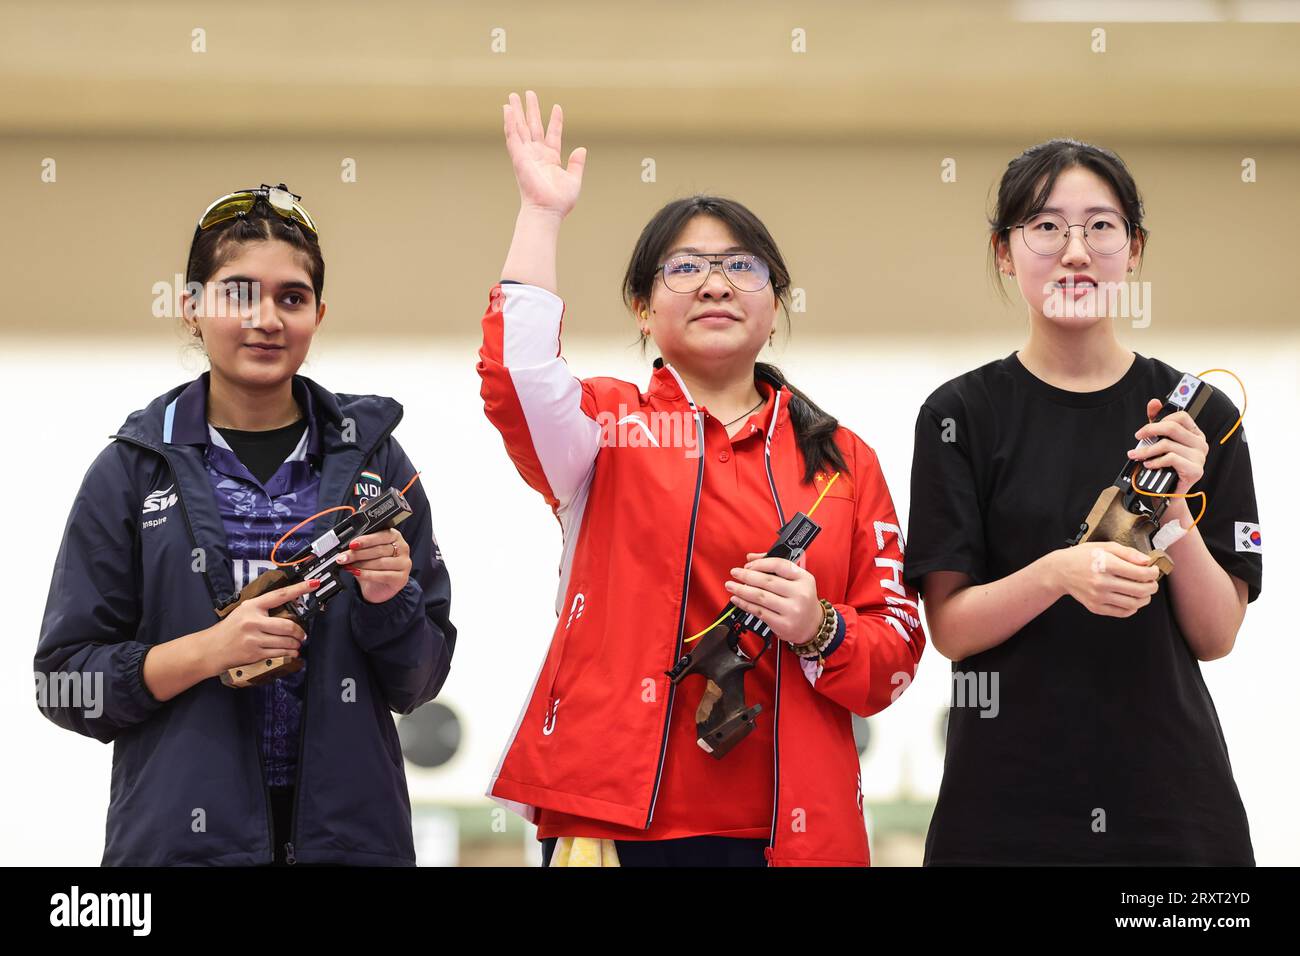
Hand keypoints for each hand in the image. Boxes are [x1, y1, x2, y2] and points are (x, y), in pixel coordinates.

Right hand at [203, 578, 316, 673]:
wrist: (211, 649)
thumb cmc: (230, 629)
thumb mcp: (244, 611)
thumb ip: (263, 608)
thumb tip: (289, 607)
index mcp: (252, 606)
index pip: (280, 595)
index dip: (299, 589)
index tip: (313, 584)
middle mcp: (253, 621)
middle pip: (287, 625)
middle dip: (299, 632)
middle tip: (303, 635)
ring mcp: (253, 638)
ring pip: (285, 641)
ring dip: (296, 644)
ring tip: (296, 644)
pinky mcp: (254, 653)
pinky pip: (279, 653)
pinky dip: (289, 653)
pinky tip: (291, 652)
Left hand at [335, 527, 411, 604]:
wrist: (378, 587)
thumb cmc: (373, 566)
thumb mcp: (367, 553)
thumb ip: (360, 547)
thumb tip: (347, 546)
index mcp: (395, 536)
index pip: (382, 535)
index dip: (366, 540)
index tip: (351, 544)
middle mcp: (403, 548)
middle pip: (379, 549)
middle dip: (358, 553)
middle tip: (343, 557)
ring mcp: (404, 564)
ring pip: (381, 562)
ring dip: (361, 564)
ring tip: (348, 566)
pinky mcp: (402, 578)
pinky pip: (383, 575)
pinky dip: (367, 574)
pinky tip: (357, 573)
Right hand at [503, 90, 586, 218]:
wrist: (548, 211)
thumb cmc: (560, 201)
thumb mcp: (574, 179)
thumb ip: (577, 164)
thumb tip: (582, 149)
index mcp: (550, 158)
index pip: (552, 134)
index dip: (555, 120)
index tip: (557, 107)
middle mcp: (537, 154)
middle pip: (533, 126)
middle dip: (530, 110)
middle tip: (528, 93)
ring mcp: (527, 155)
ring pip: (521, 127)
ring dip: (516, 112)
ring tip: (513, 95)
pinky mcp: (518, 157)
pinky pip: (512, 136)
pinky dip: (509, 123)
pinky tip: (506, 110)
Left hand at [724, 552, 823, 645]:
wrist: (812, 625)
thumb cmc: (800, 598)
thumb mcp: (796, 579)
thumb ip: (774, 566)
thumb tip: (751, 557)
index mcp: (804, 578)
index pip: (780, 565)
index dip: (760, 563)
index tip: (748, 565)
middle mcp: (800, 594)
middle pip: (767, 581)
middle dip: (746, 576)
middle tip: (735, 573)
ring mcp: (792, 610)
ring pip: (760, 597)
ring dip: (741, 590)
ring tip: (731, 585)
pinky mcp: (783, 624)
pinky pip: (758, 611)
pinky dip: (744, 604)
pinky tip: (737, 599)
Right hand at [1050, 542, 1159, 616]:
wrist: (1060, 571)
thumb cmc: (1082, 557)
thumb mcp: (1104, 547)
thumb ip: (1127, 552)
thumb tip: (1146, 561)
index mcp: (1106, 564)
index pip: (1140, 573)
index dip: (1153, 573)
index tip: (1153, 571)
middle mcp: (1102, 582)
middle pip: (1140, 590)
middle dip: (1152, 586)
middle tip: (1152, 582)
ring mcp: (1098, 596)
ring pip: (1133, 603)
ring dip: (1145, 598)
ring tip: (1144, 592)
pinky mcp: (1095, 607)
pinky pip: (1121, 612)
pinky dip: (1132, 608)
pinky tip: (1131, 600)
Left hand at [1128, 399, 1207, 495]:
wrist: (1169, 492)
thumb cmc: (1166, 466)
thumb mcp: (1160, 441)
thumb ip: (1157, 422)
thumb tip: (1153, 402)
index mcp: (1195, 434)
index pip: (1181, 416)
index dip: (1161, 419)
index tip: (1145, 428)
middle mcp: (1200, 444)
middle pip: (1172, 428)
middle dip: (1150, 431)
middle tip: (1138, 437)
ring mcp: (1200, 457)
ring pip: (1168, 444)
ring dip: (1147, 450)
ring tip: (1137, 455)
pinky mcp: (1195, 470)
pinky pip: (1171, 459)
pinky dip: (1155, 461)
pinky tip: (1149, 464)